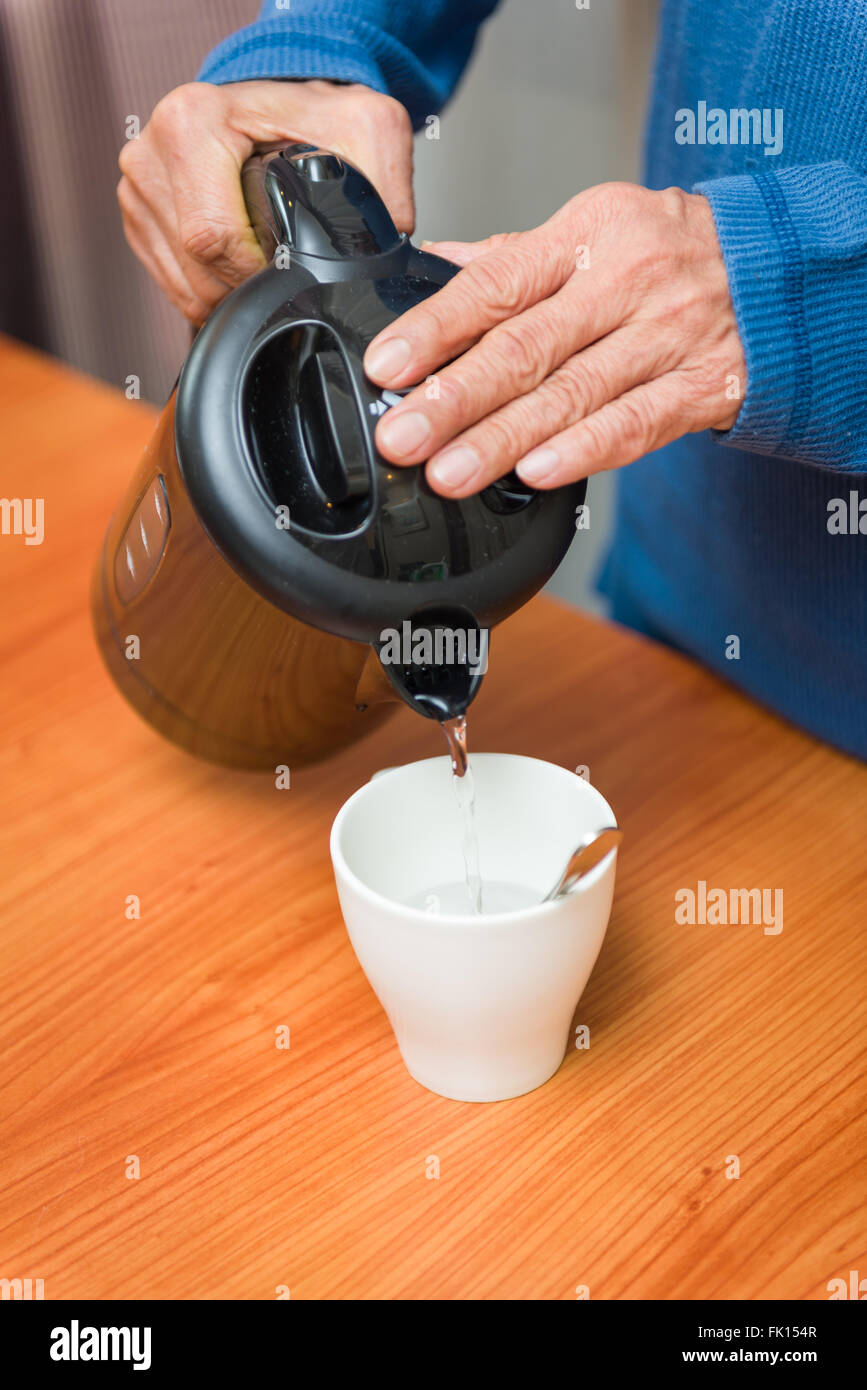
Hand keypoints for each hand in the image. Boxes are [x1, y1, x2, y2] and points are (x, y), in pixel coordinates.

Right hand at [118, 80, 413, 323]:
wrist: (280, 98)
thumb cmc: (313, 111)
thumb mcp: (367, 128)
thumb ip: (385, 185)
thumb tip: (389, 251)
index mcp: (193, 123)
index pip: (213, 237)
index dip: (259, 274)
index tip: (292, 271)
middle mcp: (151, 153)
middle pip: (196, 268)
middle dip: (246, 288)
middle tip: (286, 274)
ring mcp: (138, 188)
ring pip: (182, 285)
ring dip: (227, 294)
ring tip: (265, 268)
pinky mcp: (137, 217)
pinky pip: (171, 283)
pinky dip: (208, 290)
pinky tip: (238, 269)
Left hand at [363, 183, 746, 495]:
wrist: (778, 270)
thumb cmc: (670, 252)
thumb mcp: (594, 232)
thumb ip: (514, 260)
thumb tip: (431, 266)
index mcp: (586, 237)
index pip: (497, 284)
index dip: (437, 328)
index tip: (389, 365)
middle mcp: (625, 283)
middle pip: (526, 347)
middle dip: (455, 397)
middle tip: (403, 435)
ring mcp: (667, 337)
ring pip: (573, 394)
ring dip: (504, 439)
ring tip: (450, 472)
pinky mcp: (701, 387)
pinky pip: (636, 424)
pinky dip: (584, 450)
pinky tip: (537, 474)